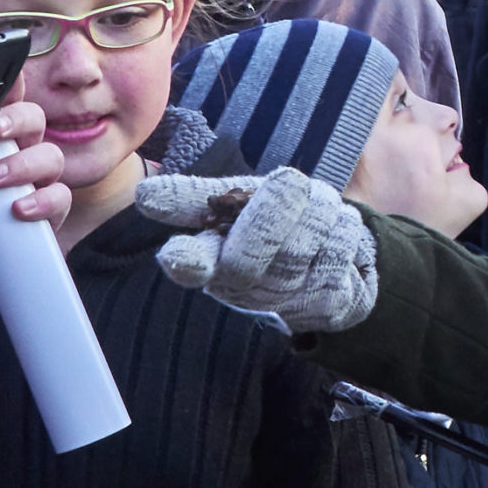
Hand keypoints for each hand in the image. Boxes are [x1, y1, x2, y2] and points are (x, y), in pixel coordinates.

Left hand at [0, 99, 70, 323]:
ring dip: (24, 163)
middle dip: (17, 119)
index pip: (7, 95)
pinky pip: (60, 198)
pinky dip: (43, 201)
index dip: (10, 83)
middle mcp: (14, 149)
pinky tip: (17, 209)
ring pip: (51, 156)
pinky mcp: (43, 213)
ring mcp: (32, 181)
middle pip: (34, 118)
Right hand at [137, 167, 379, 331]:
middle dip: (272, 212)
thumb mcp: (234, 201)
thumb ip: (194, 196)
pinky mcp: (328, 305)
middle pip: (249, 255)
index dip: (187, 260)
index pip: (192, 264)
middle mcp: (244, 287)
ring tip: (317, 210)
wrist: (338, 257)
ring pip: (302, 242)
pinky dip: (344, 228)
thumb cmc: (276, 225)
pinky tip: (338, 236)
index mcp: (213, 260)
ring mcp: (286, 300)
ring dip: (318, 209)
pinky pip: (339, 249)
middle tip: (289, 182)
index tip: (180, 255)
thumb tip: (143, 194)